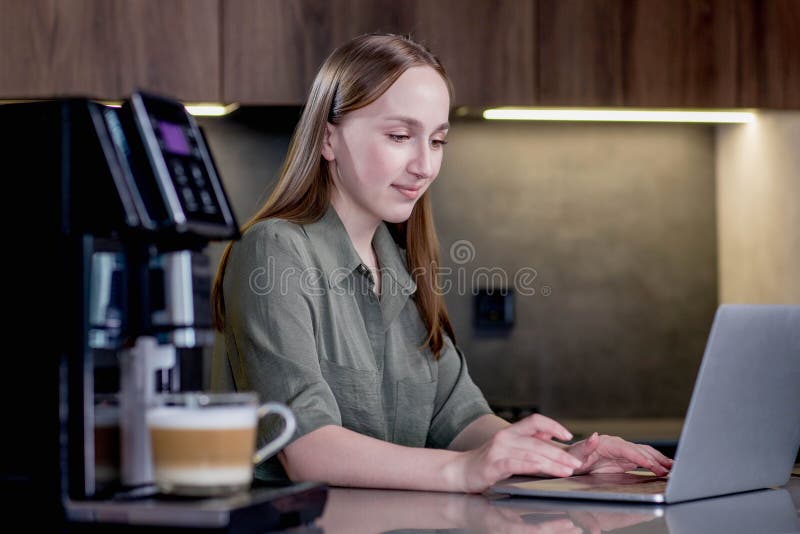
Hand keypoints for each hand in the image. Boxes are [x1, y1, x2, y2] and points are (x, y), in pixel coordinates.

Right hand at [450, 414, 582, 492]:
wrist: (460, 470)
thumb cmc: (487, 461)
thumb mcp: (508, 446)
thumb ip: (528, 440)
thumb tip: (549, 434)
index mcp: (511, 431)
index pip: (535, 420)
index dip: (554, 425)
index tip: (569, 436)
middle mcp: (505, 437)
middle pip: (538, 441)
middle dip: (560, 453)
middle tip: (576, 463)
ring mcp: (498, 449)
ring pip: (531, 453)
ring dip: (552, 462)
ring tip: (567, 470)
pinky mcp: (493, 464)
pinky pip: (516, 463)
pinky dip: (532, 466)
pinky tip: (543, 470)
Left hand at [567, 432, 672, 475]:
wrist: (573, 461)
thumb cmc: (573, 458)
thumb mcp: (576, 453)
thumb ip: (585, 446)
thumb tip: (594, 436)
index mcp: (607, 443)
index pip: (627, 450)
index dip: (639, 457)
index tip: (651, 464)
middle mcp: (618, 445)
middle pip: (640, 451)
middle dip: (655, 459)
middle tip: (669, 469)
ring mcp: (623, 452)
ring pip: (645, 453)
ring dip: (659, 460)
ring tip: (673, 467)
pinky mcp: (626, 459)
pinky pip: (643, 459)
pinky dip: (656, 463)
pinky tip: (665, 467)